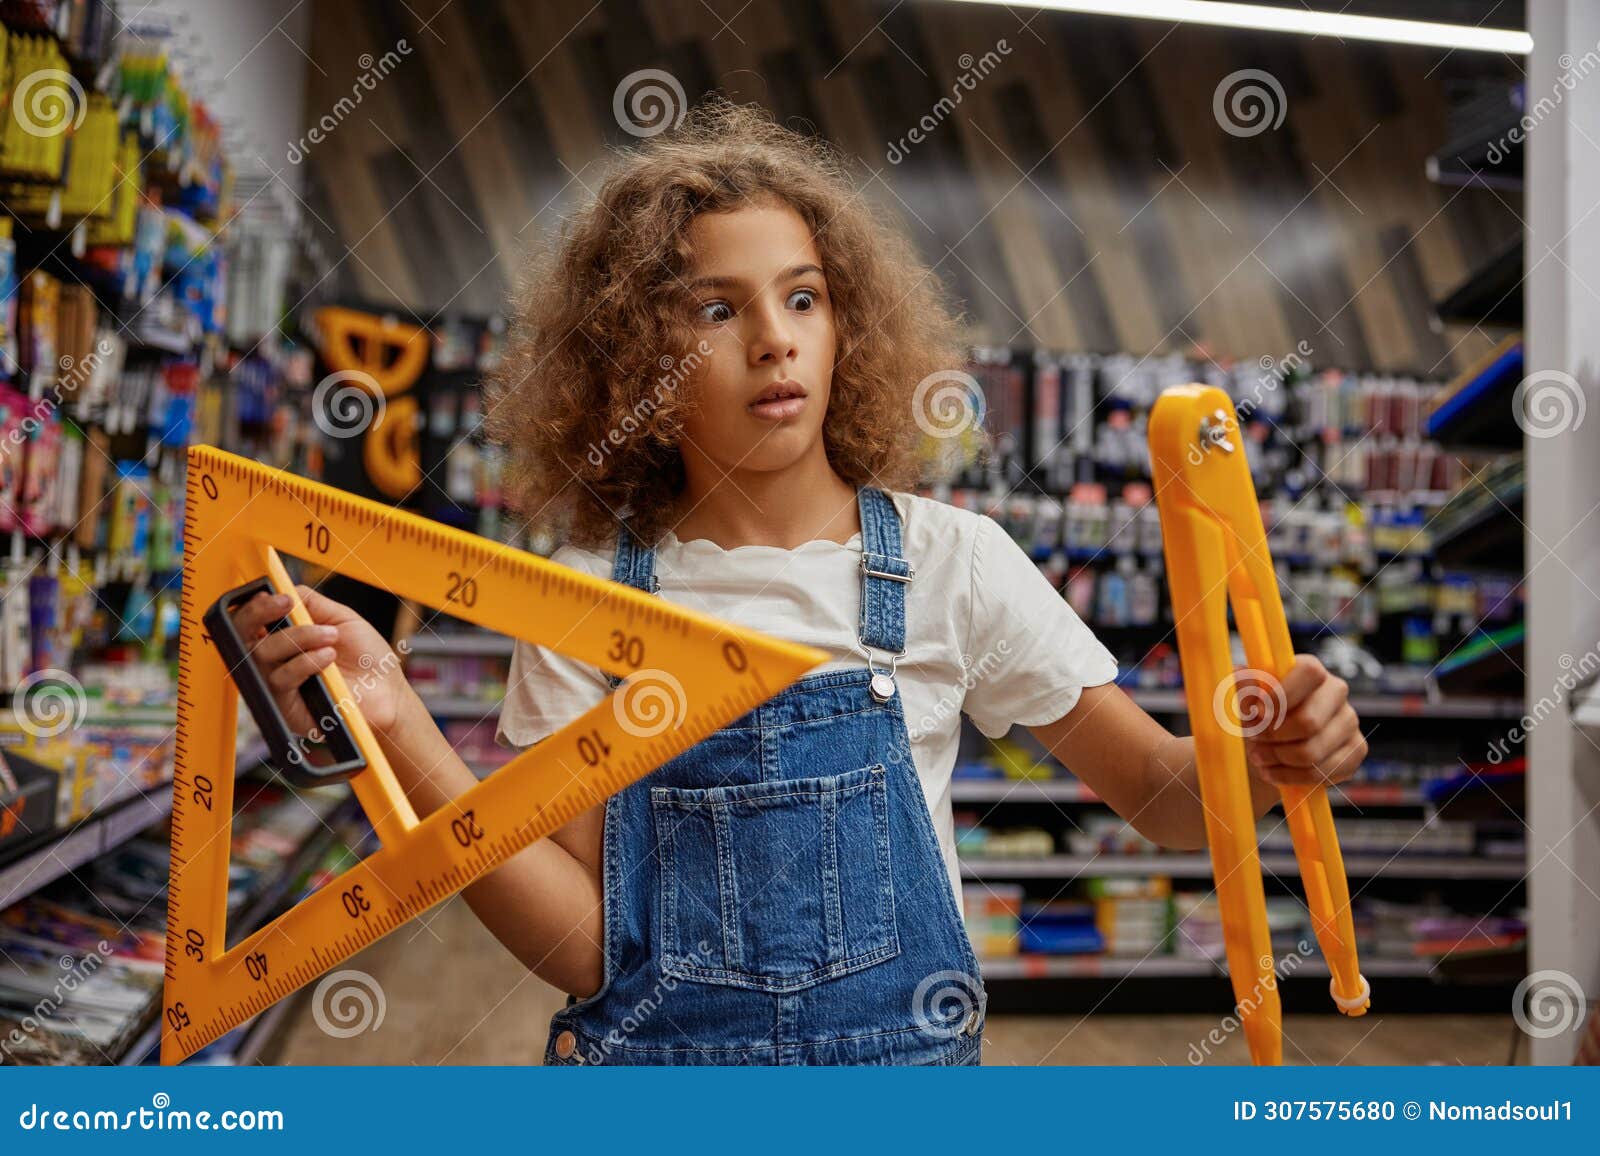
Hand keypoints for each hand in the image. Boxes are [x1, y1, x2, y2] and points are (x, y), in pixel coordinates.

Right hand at [227, 584, 410, 742]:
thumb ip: (311, 603)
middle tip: (286, 605)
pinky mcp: (285, 706)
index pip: (251, 620)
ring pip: (263, 654)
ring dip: (300, 637)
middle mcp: (276, 660)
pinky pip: (280, 679)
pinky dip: (305, 662)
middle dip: (259, 614)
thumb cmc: (368, 659)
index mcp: (286, 638)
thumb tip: (284, 588)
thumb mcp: (341, 620)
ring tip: (330, 638)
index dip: (255, 606)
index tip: (279, 596)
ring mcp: (278, 683)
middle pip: (242, 635)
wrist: (388, 692)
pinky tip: (328, 657)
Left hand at [1240, 655, 1366, 788]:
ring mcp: (1350, 722)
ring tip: (1259, 757)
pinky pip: (1321, 773)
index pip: (1308, 672)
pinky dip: (1289, 777)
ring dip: (1277, 759)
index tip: (1257, 713)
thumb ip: (1245, 686)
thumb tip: (1241, 675)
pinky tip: (1273, 771)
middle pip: (1308, 721)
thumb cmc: (1258, 715)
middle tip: (1254, 740)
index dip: (1280, 694)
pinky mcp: (1356, 751)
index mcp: (1312, 671)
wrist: (1270, 746)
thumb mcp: (1245, 698)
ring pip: (1312, 752)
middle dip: (1273, 737)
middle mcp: (1337, 692)